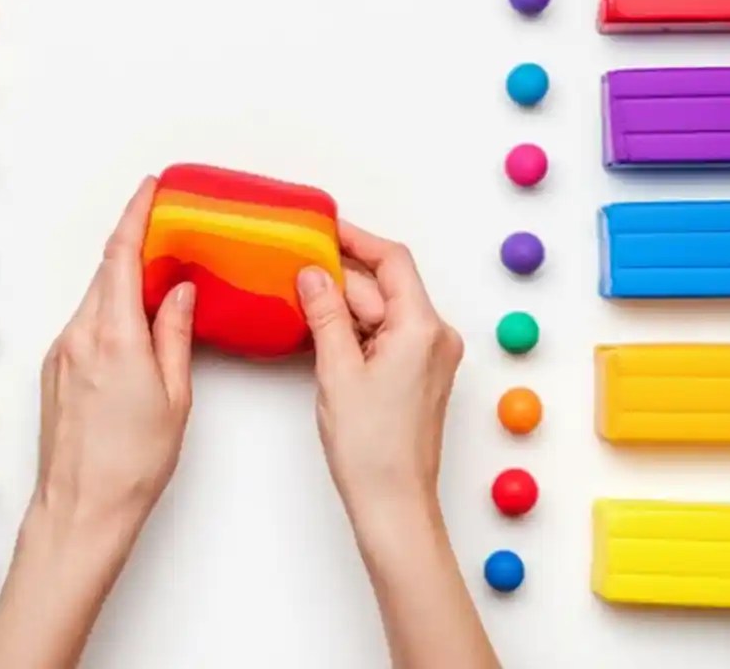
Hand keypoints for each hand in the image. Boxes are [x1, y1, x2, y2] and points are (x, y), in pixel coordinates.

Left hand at [0, 177, 194, 668]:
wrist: (81, 509)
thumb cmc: (131, 464)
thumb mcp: (174, 395)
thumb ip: (174, 333)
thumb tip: (178, 291)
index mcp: (114, 335)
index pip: (121, 256)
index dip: (136, 216)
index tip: (150, 189)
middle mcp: (79, 335)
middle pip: (106, 273)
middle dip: (134, 247)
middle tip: (167, 233)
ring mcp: (61, 353)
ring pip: (95, 300)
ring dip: (123, 284)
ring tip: (158, 283)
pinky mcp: (54, 372)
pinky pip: (85, 325)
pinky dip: (109, 313)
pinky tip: (134, 327)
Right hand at [296, 221, 498, 668]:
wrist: (394, 503)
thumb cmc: (371, 448)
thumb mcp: (337, 371)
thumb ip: (325, 314)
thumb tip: (312, 273)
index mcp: (423, 328)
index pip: (392, 261)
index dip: (356, 239)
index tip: (323, 228)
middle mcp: (435, 336)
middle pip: (384, 287)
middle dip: (341, 279)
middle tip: (293, 270)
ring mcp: (430, 357)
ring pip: (382, 312)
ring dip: (345, 307)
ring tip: (300, 303)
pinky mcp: (419, 375)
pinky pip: (385, 336)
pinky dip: (355, 331)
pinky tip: (322, 335)